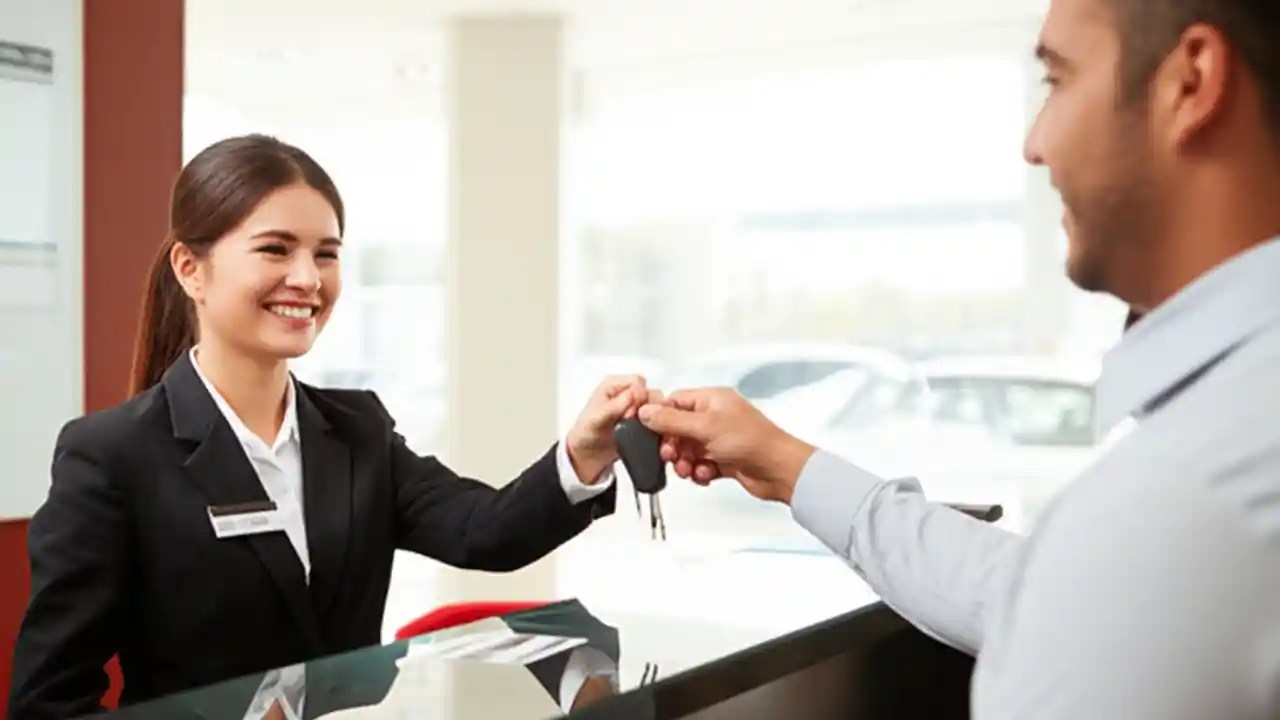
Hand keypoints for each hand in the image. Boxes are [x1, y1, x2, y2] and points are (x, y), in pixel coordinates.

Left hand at [566, 375, 660, 483]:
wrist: (588, 456)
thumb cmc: (585, 435)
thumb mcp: (595, 420)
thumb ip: (613, 407)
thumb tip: (631, 395)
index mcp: (614, 385)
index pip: (637, 382)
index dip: (638, 397)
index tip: (629, 415)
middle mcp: (628, 393)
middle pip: (652, 393)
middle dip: (649, 409)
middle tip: (639, 424)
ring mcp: (637, 407)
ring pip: (659, 407)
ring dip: (656, 419)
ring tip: (645, 432)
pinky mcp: (644, 421)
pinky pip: (660, 420)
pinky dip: (659, 428)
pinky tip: (652, 437)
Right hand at [637, 388, 814, 503]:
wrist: (778, 470)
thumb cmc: (751, 441)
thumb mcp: (704, 427)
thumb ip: (671, 420)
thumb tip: (646, 412)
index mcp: (712, 399)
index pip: (675, 402)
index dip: (660, 417)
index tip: (651, 433)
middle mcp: (715, 416)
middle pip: (678, 428)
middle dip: (672, 445)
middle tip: (671, 456)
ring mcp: (719, 438)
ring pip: (688, 449)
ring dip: (684, 462)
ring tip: (689, 469)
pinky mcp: (724, 459)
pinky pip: (700, 464)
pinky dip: (699, 471)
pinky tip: (706, 474)